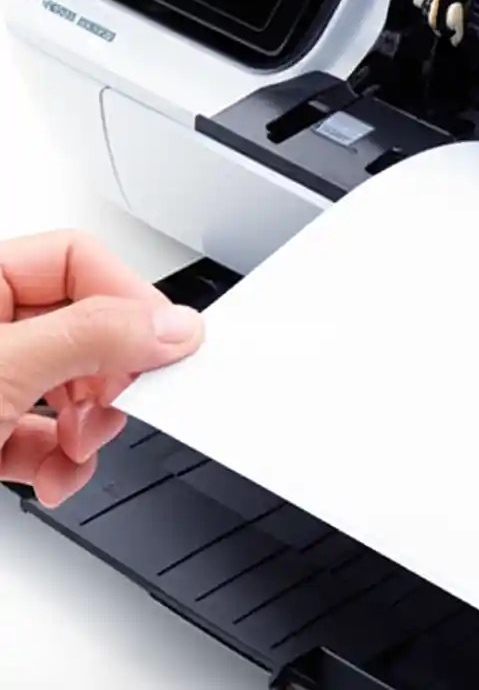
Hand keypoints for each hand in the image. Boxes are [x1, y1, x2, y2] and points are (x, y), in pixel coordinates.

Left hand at [0, 231, 203, 506]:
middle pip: (86, 330)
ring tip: (73, 451)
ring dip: (87, 432)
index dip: (126, 303)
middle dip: (108, 382)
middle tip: (111, 408)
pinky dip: (58, 465)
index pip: (77, 260)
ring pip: (73, 391)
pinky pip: (44, 439)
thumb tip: (173, 326)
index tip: (162, 349)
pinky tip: (51, 477)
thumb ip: (90, 339)